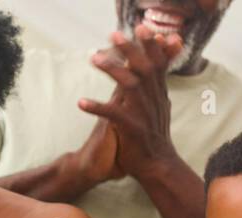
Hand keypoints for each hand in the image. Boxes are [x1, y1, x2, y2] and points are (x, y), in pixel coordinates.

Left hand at [75, 27, 183, 183]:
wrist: (158, 166)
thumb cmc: (154, 137)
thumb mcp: (159, 108)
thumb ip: (156, 88)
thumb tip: (157, 70)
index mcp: (157, 94)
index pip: (157, 63)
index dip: (150, 44)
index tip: (141, 27)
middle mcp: (152, 100)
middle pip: (143, 68)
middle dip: (129, 49)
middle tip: (114, 35)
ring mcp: (143, 114)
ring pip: (130, 85)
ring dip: (112, 70)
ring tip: (94, 58)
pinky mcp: (132, 129)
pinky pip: (113, 115)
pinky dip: (97, 107)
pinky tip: (81, 103)